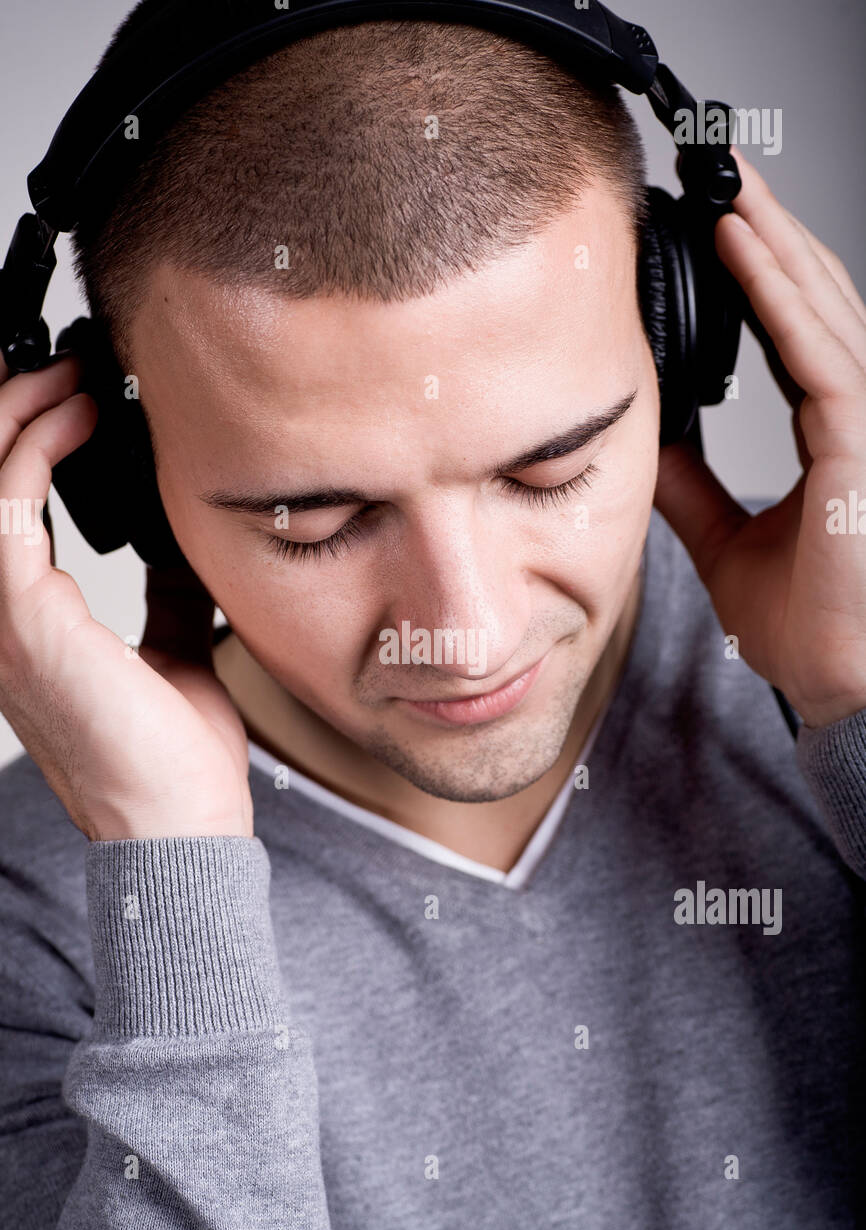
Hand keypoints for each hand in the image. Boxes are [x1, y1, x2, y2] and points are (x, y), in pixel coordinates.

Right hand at [0, 352, 252, 839]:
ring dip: (17, 415)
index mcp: (29, 625)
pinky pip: (8, 503)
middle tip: (62, 369)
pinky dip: (38, 447)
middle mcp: (1, 616)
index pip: (3, 514)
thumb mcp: (175, 648)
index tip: (78, 402)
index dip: (25, 446)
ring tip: (69, 378)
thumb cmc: (172, 756)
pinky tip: (81, 419)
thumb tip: (179, 546)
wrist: (181, 821)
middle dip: (8, 414)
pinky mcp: (22, 613)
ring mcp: (2, 615)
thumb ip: (166, 594)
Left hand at [654, 147, 865, 727]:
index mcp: (831, 433)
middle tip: (717, 174)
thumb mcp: (724, 543)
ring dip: (772, 243)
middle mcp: (858, 415)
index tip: (711, 228)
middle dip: (766, 234)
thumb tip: (650, 443)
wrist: (842, 683)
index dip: (759, 274)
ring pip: (822, 309)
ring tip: (723, 186)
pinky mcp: (864, 445)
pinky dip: (779, 299)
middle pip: (813, 302)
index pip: (796, 332)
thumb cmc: (808, 623)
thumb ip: (693, 488)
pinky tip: (742, 250)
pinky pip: (820, 354)